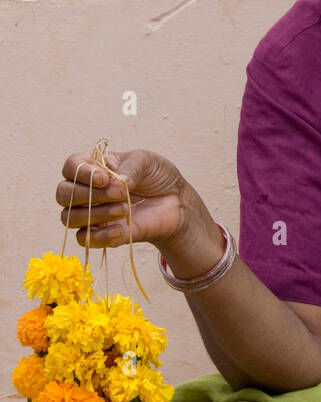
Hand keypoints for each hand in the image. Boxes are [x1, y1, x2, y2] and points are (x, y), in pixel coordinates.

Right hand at [57, 149, 188, 251]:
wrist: (176, 203)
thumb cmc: (157, 177)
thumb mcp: (146, 162)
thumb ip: (129, 167)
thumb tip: (116, 183)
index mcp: (93, 167)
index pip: (71, 167)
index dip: (82, 173)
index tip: (105, 178)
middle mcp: (85, 190)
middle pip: (63, 193)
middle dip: (88, 194)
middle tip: (119, 194)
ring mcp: (91, 213)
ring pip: (69, 217)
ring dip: (96, 214)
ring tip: (124, 209)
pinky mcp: (101, 234)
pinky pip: (85, 239)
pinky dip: (99, 236)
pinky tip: (119, 230)